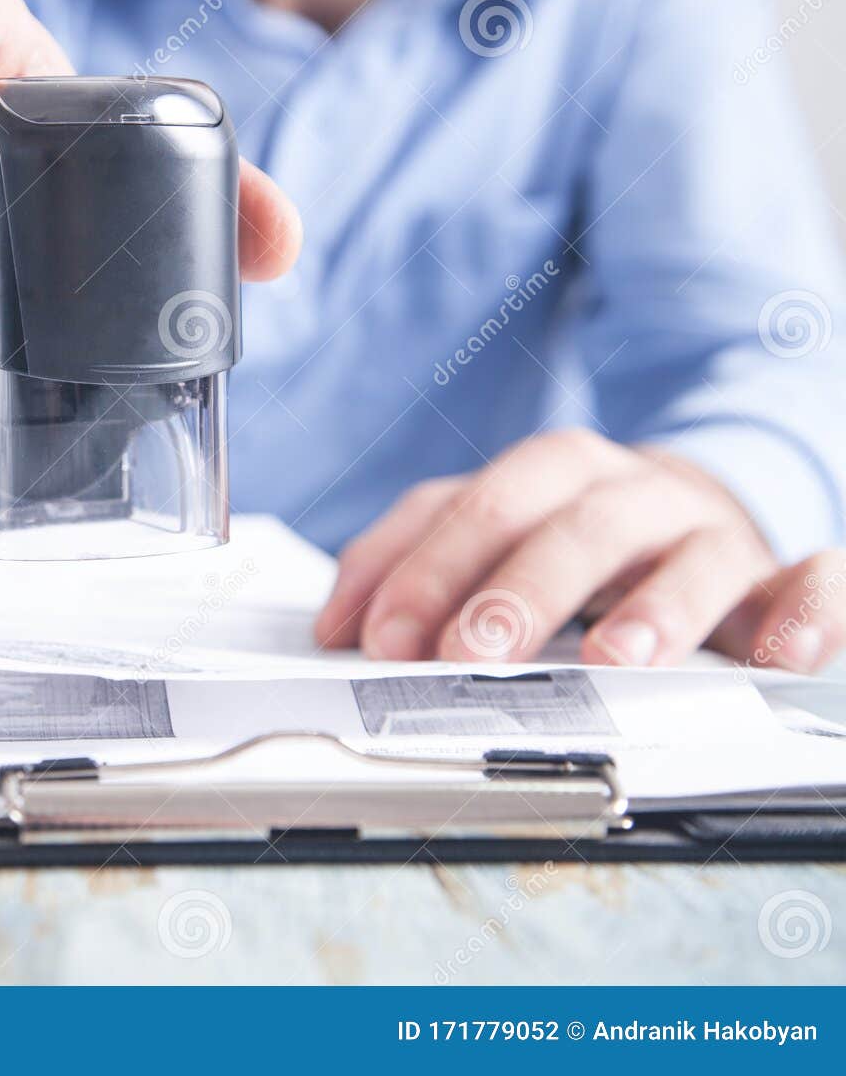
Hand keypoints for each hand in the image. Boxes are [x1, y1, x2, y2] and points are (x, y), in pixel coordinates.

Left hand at [313, 428, 808, 666]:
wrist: (697, 513)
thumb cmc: (579, 536)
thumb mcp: (493, 539)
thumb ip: (416, 568)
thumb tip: (336, 626)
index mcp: (545, 473)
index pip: (467, 506)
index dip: (415, 570)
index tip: (370, 639)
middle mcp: (626, 489)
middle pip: (567, 521)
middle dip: (515, 585)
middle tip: (469, 650)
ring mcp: (706, 528)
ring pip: (685, 550)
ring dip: (650, 605)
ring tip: (614, 659)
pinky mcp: (776, 572)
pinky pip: (813, 579)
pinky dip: (805, 609)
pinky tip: (779, 653)